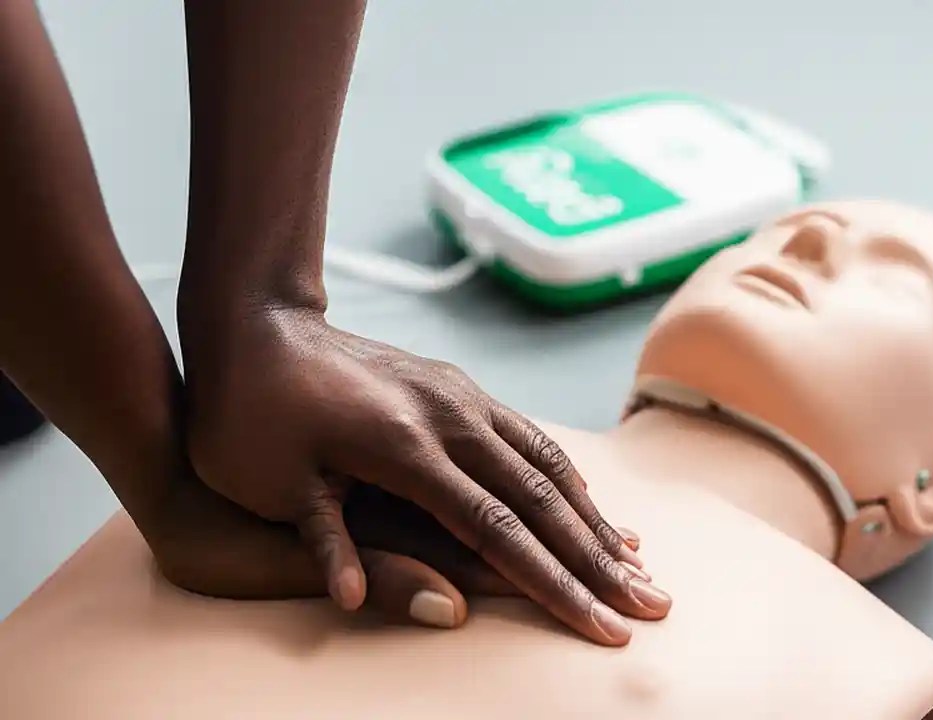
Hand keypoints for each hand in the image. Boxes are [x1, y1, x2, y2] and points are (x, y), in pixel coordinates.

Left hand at [180, 306, 668, 645]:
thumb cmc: (248, 416)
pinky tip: (588, 505)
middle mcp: (451, 418)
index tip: (600, 625)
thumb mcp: (271, 484)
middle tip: (651, 604)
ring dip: (596, 519)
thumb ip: (325, 541)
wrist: (255, 326)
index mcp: (407, 449)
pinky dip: (568, 479)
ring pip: (549, 463)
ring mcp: (461, 396)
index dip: (554, 584)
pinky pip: (530, 437)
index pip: (500, 531)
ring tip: (637, 563)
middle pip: (545, 500)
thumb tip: (357, 602)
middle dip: (600, 561)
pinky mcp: (459, 388)